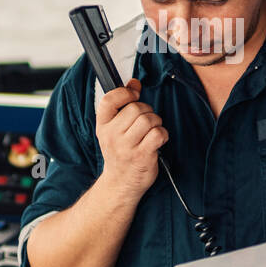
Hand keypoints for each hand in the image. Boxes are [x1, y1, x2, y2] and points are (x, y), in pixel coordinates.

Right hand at [95, 79, 166, 200]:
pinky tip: (158, 140)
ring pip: (148, 119)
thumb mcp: (114, 129)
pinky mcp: (142, 156)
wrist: (121, 183)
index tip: (134, 95)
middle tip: (146, 121)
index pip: (109, 100)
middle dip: (147, 111)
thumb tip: (134, 82)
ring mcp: (126, 147)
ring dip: (156, 122)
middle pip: (135, 108)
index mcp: (103, 126)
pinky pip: (158, 133)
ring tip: (152, 131)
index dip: (125, 92)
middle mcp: (112, 135)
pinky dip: (162, 134)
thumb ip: (122, 105)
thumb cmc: (120, 153)